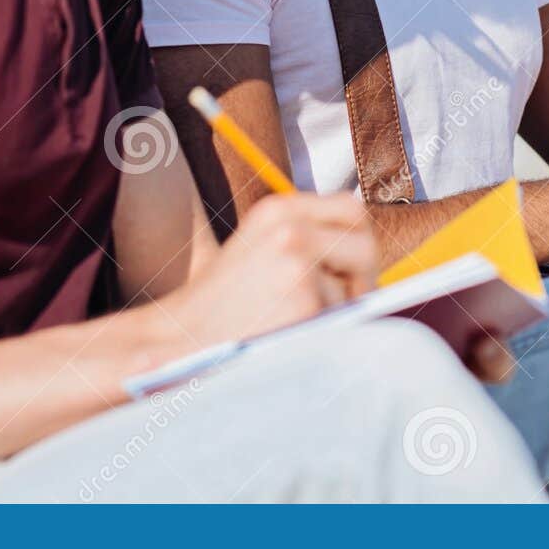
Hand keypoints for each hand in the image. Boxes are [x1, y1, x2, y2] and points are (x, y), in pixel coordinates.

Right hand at [165, 192, 376, 348]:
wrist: (180, 339)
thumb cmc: (223, 303)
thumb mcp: (260, 249)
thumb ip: (307, 241)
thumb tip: (367, 258)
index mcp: (279, 209)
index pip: (351, 210)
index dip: (357, 242)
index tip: (347, 270)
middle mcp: (291, 227)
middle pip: (366, 247)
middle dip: (362, 280)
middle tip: (342, 305)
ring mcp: (298, 262)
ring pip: (353, 290)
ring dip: (334, 312)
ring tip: (291, 323)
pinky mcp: (305, 300)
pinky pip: (340, 320)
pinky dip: (322, 332)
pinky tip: (287, 335)